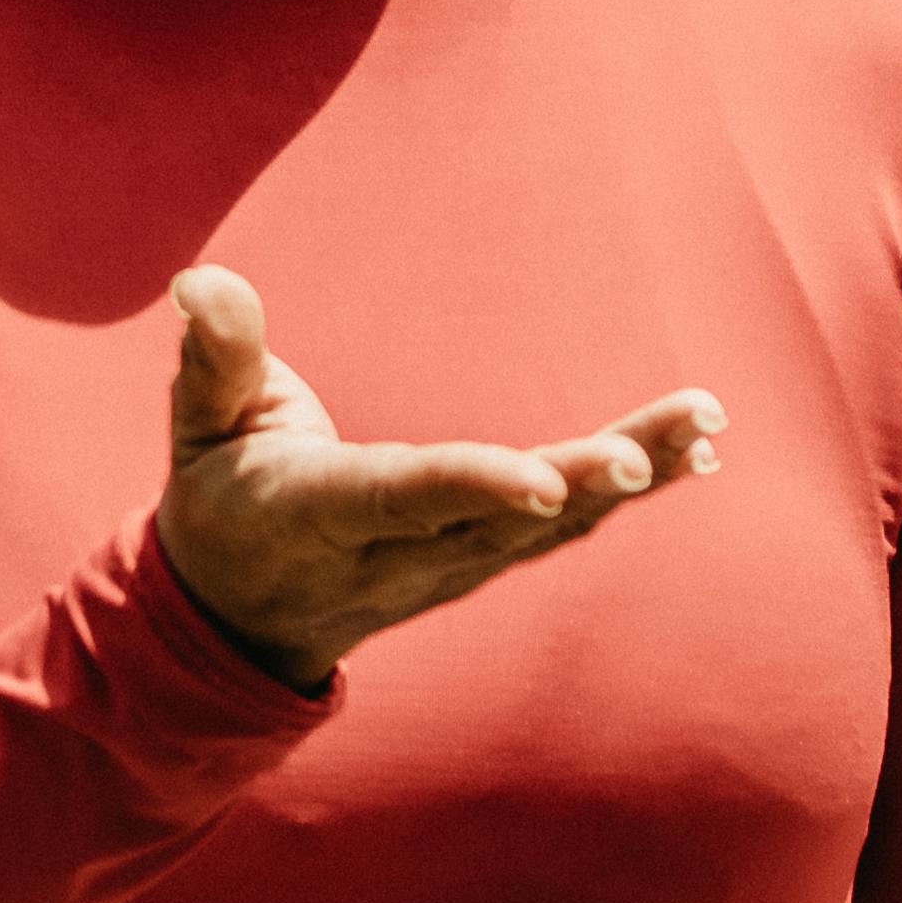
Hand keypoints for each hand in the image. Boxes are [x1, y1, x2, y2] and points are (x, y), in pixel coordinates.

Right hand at [151, 265, 721, 691]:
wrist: (236, 623)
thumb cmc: (219, 499)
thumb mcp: (199, 427)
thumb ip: (214, 355)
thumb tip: (199, 279)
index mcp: (317, 513)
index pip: (404, 500)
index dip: (475, 488)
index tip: (546, 485)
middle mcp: (392, 556)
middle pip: (496, 524)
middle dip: (577, 487)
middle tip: (649, 453)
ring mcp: (443, 573)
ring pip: (546, 531)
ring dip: (629, 479)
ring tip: (702, 427)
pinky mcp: (479, 566)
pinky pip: (562, 533)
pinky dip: (627, 495)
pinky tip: (693, 455)